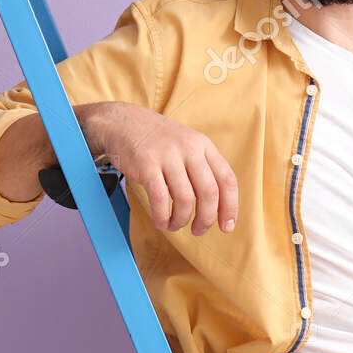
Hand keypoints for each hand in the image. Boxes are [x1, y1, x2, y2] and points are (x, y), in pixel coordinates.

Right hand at [87, 103, 238, 235]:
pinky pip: (160, 199)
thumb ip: (202, 167)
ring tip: (174, 225)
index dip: (230, 207)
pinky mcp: (146, 165)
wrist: (122, 122)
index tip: (227, 226)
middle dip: (206, 219)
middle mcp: (189, 148)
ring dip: (181, 220)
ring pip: (185, 199)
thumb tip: (216, 205)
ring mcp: (168, 156)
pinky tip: (161, 221)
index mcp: (203, 145)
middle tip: (198, 231)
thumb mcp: (186, 144)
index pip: (227, 179)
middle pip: (209, 193)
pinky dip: (162, 217)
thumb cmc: (156, 140)